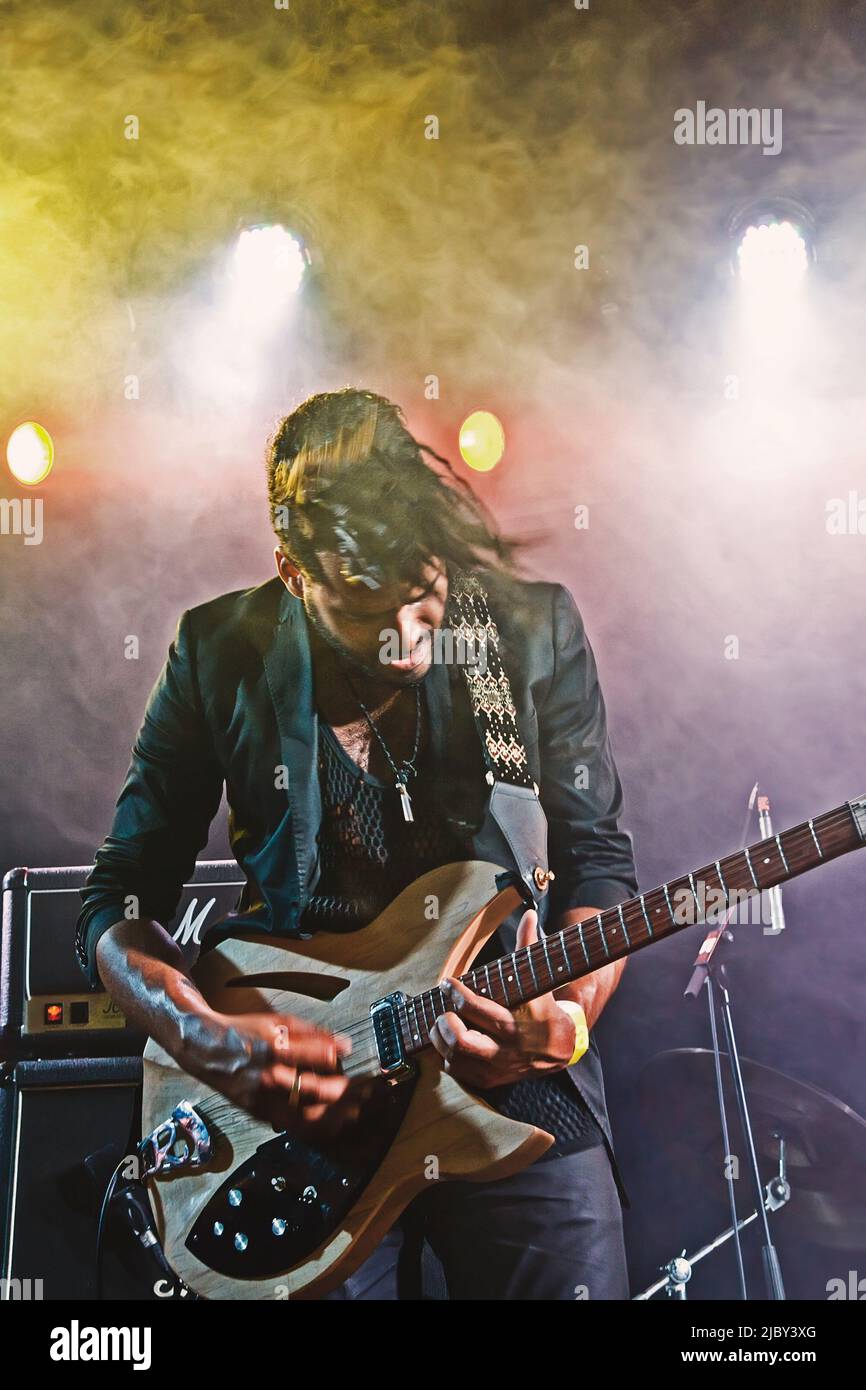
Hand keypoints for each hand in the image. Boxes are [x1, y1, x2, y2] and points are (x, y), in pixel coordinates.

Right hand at [178, 1008, 375, 1137]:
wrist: (206, 1050)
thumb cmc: (246, 1031)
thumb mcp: (278, 1021)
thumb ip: (312, 1034)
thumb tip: (344, 1045)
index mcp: (274, 1049)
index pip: (315, 1056)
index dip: (337, 1056)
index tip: (355, 1054)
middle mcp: (269, 1078)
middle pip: (314, 1092)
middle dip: (345, 1094)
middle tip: (368, 1092)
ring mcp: (263, 1100)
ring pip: (306, 1118)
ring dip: (335, 1118)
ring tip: (356, 1113)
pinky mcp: (259, 1113)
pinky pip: (292, 1126)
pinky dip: (316, 1127)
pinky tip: (333, 1124)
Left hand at [429, 909, 577, 1088]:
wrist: (559, 1049)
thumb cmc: (543, 1008)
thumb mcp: (539, 981)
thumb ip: (529, 947)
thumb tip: (530, 914)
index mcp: (516, 1022)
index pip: (479, 1010)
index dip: (458, 995)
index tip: (448, 983)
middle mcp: (505, 1048)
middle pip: (462, 1041)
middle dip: (446, 1024)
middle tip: (444, 1011)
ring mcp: (497, 1067)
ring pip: (456, 1058)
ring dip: (441, 1039)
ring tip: (441, 1023)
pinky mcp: (490, 1080)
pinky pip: (458, 1073)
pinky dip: (446, 1058)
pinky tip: (447, 1041)